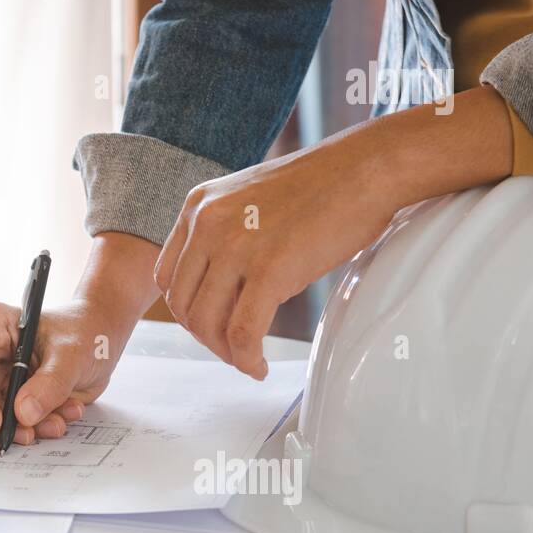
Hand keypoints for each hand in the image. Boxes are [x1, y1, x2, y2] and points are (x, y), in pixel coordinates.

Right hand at [0, 233, 160, 443]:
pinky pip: (9, 423)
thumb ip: (50, 383)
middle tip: (29, 433)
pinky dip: (35, 428)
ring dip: (22, 428)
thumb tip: (23, 414)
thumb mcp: (72, 353)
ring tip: (58, 421)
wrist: (100, 339)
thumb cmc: (84, 330)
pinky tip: (61, 415)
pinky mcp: (7, 397)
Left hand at [155, 136, 400, 380]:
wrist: (366, 168)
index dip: (186, 309)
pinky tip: (258, 365)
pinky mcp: (269, 269)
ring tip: (247, 359)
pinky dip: (246, 358)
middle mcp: (207, 224)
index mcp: (198, 206)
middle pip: (182, 304)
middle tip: (230, 348)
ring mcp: (235, 246)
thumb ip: (223, 234)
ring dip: (224, 351)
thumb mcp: (248, 200)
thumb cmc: (320, 186)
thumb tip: (219, 286)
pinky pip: (243, 332)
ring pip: (207, 323)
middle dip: (205, 336)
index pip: (167, 276)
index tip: (210, 324)